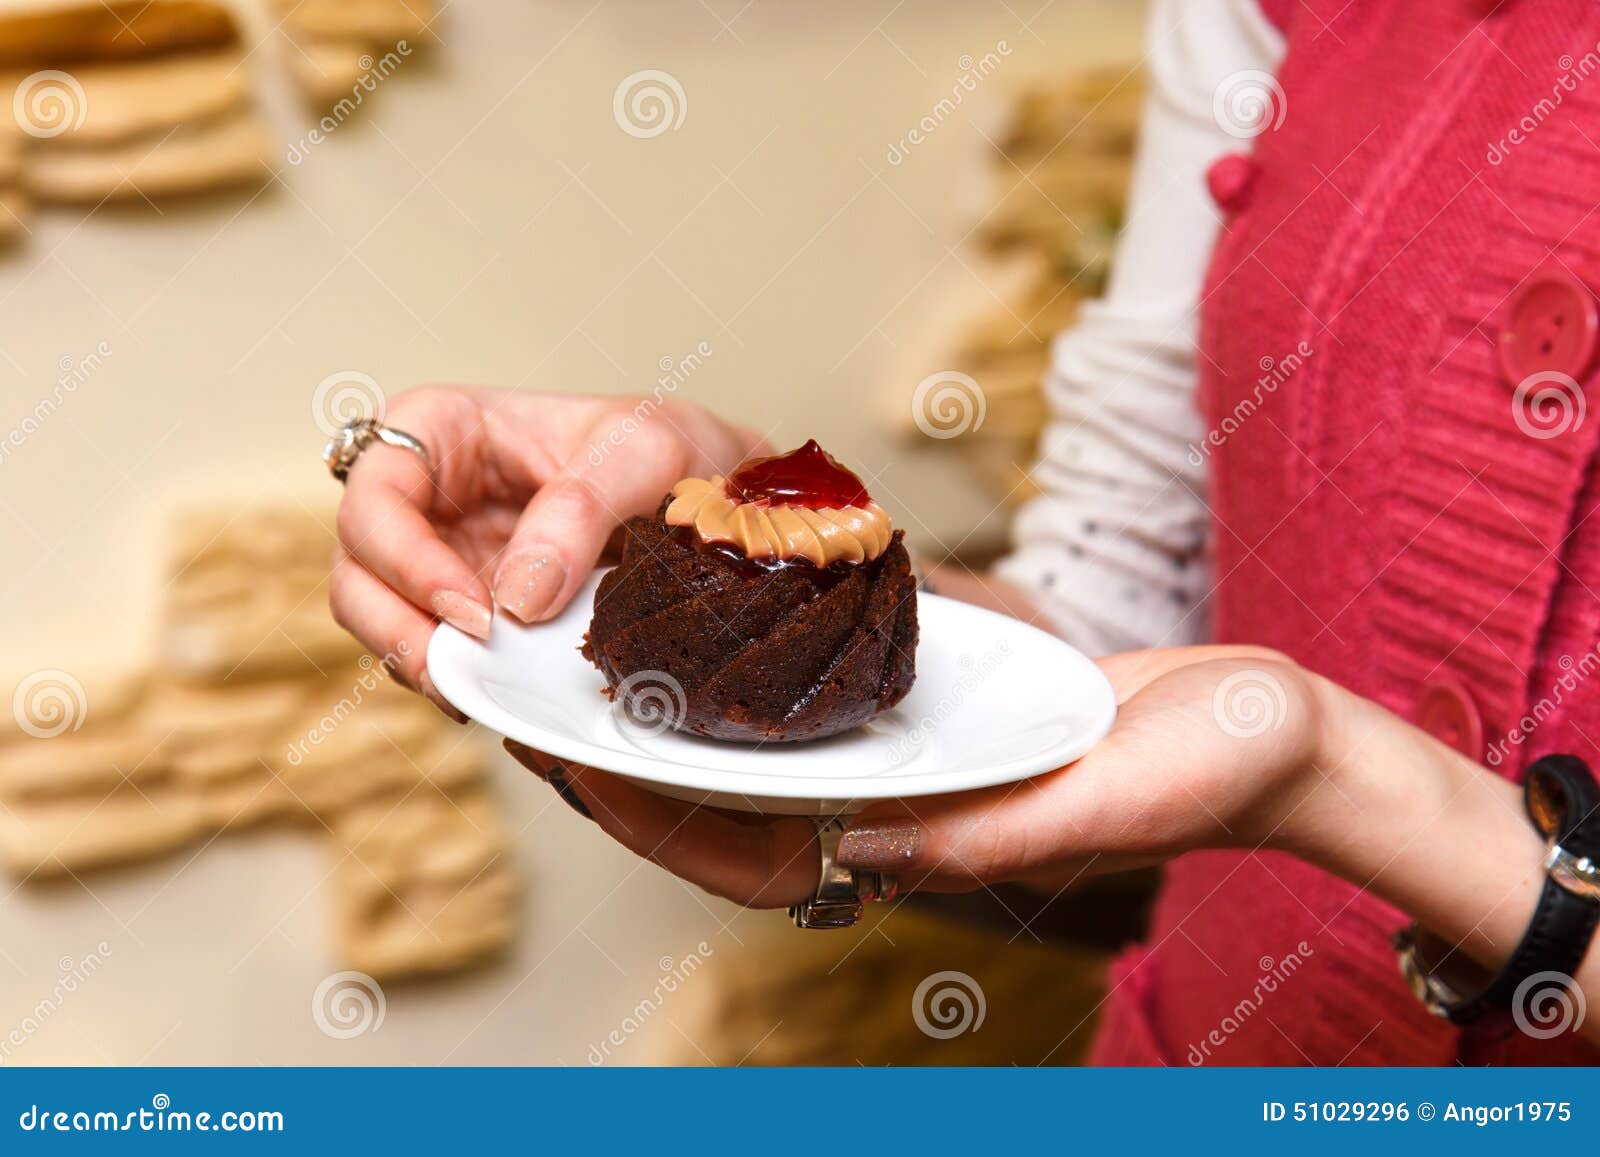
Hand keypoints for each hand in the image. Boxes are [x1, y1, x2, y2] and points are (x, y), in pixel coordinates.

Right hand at [328, 387, 761, 717]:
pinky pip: (433, 654)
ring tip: (482, 693)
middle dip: (397, 624)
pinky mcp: (470, 614)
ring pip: (379, 619)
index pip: (377, 489)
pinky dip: (456, 680)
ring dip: (419, 664)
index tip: (473, 609)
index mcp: (446, 428)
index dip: (402, 555)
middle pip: (359, 566)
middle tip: (468, 669)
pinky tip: (500, 697)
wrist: (721, 500)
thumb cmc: (669, 448)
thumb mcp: (646, 451)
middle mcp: (428, 495)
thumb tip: (518, 598)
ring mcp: (441, 558)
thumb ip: (581, 508)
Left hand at [502, 646, 1342, 905]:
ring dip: (689, 694)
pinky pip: (832, 678)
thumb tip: (844, 848)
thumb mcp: (1100, 802)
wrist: (1271, 725)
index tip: (578, 766)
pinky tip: (717, 590)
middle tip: (541, 694)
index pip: (762, 855)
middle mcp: (903, 805)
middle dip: (641, 754)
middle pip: (742, 794)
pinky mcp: (942, 700)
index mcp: (925, 848)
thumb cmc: (1208, 775)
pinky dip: (768, 643)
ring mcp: (917, 752)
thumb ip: (978, 833)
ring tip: (599, 636)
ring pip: (773, 735)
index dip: (662, 819)